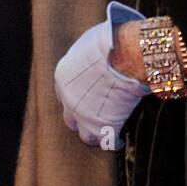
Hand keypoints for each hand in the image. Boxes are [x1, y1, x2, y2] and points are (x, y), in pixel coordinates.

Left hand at [54, 4, 149, 148]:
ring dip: (95, 133)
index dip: (76, 97)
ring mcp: (84, 117)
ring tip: (106, 132)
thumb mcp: (89, 43)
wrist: (123, 55)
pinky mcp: (102, 128)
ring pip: (86, 135)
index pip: (64, 95)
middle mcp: (68, 100)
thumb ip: (88, 55)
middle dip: (81, 118)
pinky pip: (107, 143)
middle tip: (95, 116)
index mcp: (62, 78)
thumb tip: (96, 51)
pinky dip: (113, 142)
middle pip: (70, 118)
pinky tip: (119, 140)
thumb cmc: (109, 42)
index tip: (87, 97)